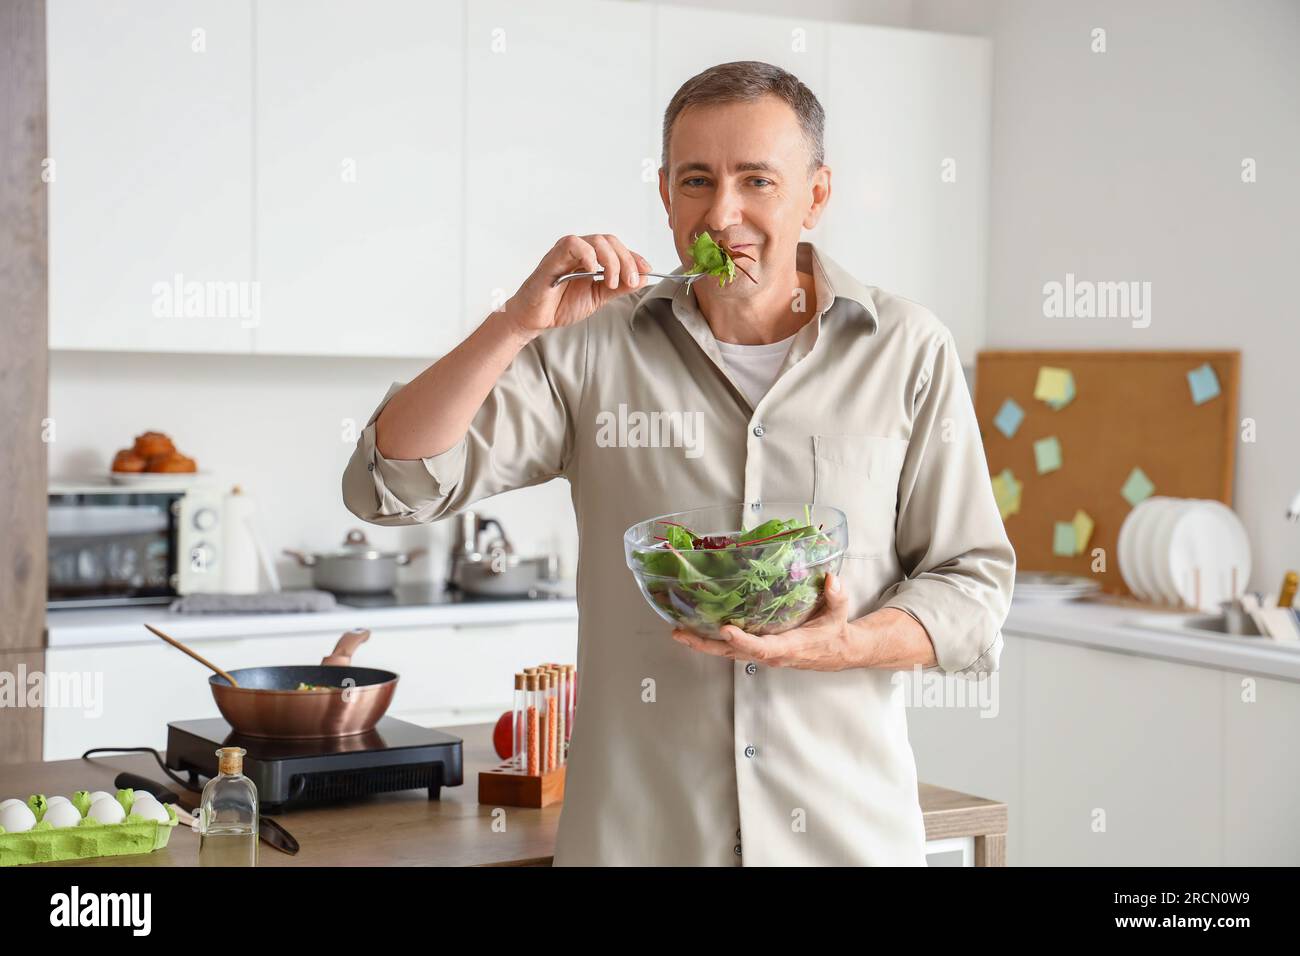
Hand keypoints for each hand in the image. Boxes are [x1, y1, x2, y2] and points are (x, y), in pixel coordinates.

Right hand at [503, 234, 651, 337]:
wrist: (536, 319)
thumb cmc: (560, 305)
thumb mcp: (598, 297)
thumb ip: (617, 287)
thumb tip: (641, 278)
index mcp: (591, 258)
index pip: (617, 248)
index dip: (634, 257)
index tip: (646, 270)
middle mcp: (580, 251)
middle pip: (610, 241)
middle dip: (626, 260)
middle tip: (630, 280)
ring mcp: (567, 252)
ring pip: (596, 240)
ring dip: (611, 260)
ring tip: (611, 281)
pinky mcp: (554, 257)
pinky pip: (572, 244)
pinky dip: (588, 254)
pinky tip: (593, 270)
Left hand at [670, 572, 870, 670]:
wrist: (836, 652)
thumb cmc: (834, 631)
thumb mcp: (839, 612)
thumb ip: (836, 596)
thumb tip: (831, 580)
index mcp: (790, 646)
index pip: (764, 648)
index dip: (744, 641)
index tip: (726, 630)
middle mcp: (772, 654)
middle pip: (734, 653)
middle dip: (706, 644)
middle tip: (681, 632)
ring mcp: (763, 654)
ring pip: (728, 652)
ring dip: (702, 643)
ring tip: (678, 631)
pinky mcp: (758, 651)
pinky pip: (731, 649)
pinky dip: (711, 641)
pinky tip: (694, 631)